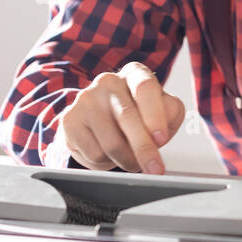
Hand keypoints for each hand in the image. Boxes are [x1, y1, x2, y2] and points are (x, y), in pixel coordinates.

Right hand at [59, 62, 185, 172]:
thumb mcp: (165, 110)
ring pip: (110, 142)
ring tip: (131, 157)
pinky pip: (93, 153)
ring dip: (127, 159)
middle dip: (144, 149)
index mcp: (135, 73)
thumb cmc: (141, 114)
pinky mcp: (70, 120)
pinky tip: (109, 153)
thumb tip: (159, 133)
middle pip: (127, 117)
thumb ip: (170, 114)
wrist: (106, 120)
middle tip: (155, 168)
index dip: (154, 115)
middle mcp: (108, 81)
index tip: (161, 139)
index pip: (145, 88)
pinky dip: (106, 163)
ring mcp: (86, 99)